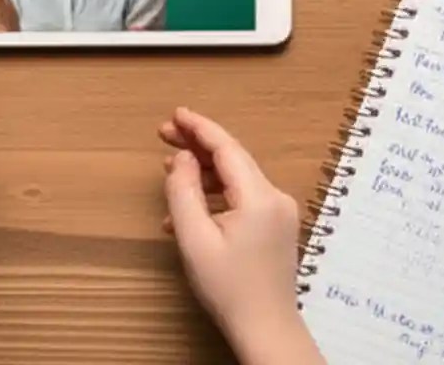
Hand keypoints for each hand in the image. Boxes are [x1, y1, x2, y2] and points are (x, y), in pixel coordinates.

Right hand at [159, 108, 324, 364]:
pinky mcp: (276, 226)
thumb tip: (184, 158)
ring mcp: (279, 212)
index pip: (227, 148)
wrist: (265, 328)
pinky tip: (188, 209)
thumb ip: (184, 192)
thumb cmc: (229, 288)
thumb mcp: (194, 239)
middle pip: (233, 159)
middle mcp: (275, 198)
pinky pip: (242, 198)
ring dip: (204, 172)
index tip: (174, 114)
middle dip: (197, 144)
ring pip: (236, 178)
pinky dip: (215, 196)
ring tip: (171, 170)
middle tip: (164, 133)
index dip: (199, 127)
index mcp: (259, 197)